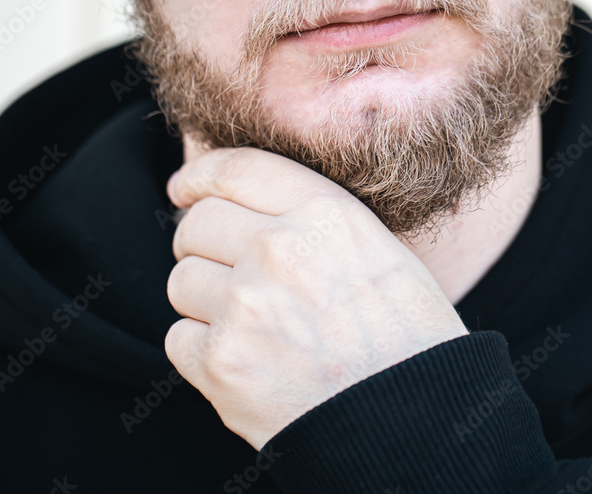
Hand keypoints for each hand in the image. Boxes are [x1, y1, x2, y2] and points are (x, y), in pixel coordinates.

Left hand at [164, 147, 468, 448]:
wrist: (412, 422)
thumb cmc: (408, 340)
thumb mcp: (382, 253)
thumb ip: (315, 218)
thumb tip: (244, 203)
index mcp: (326, 214)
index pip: (236, 169)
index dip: (200, 176)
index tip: (185, 188)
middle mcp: (280, 249)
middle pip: (197, 224)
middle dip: (203, 246)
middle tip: (231, 274)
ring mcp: (246, 306)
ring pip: (182, 280)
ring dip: (205, 301)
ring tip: (255, 328)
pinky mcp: (221, 362)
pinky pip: (179, 337)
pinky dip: (204, 351)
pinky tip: (250, 362)